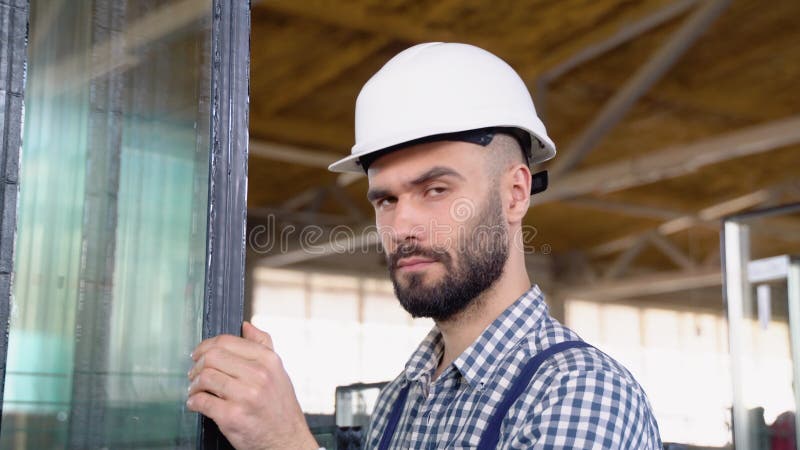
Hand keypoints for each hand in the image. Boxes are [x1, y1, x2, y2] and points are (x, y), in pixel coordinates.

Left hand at [187, 321, 318, 449]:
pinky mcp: (232, 417)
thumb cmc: (281, 407)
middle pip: (212, 357)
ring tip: (196, 390)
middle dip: (197, 365)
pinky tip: (196, 403)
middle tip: (194, 373)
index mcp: (268, 360)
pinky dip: (193, 402)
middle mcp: (259, 375)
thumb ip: (264, 346)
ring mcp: (246, 396)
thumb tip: (246, 326)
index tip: (199, 354)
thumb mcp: (279, 371)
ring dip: (193, 385)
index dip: (206, 346)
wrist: (287, 441)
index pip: (227, 341)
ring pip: (205, 378)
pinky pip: (202, 401)